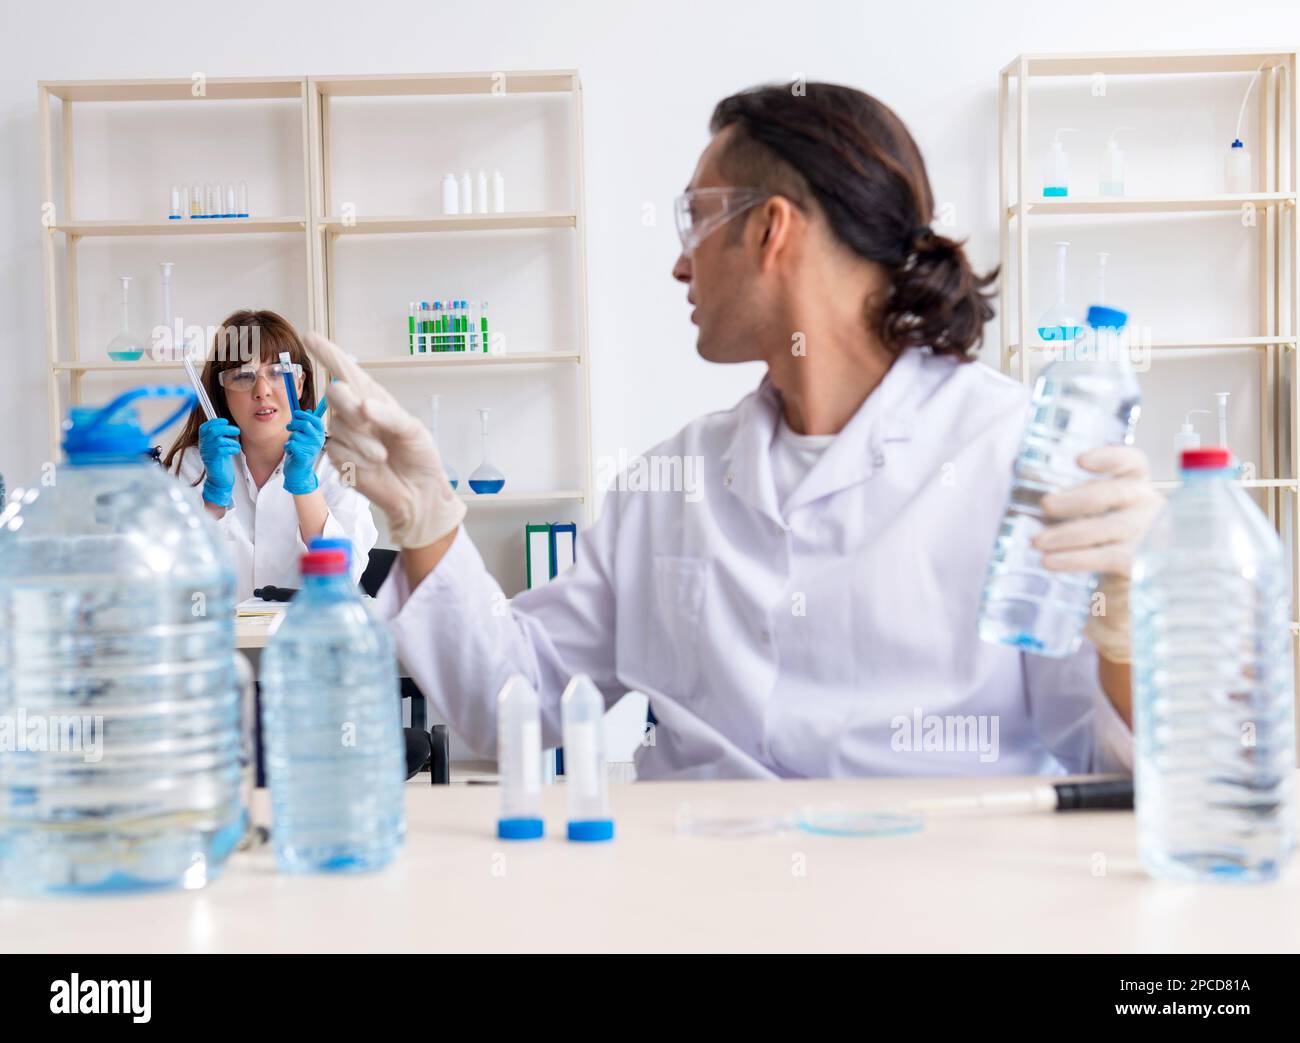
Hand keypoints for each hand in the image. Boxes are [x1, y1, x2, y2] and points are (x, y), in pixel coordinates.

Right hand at [198, 417, 240, 506]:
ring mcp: (208, 453)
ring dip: (231, 440)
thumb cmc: (221, 464)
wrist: (219, 480)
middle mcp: (204, 447)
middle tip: (235, 430)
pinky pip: (222, 450)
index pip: (204, 427)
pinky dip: (232, 448)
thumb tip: (228, 426)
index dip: (215, 422)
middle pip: (213, 431)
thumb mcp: (220, 447)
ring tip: (236, 444)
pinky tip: (234, 450)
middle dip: (226, 428)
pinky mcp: (214, 460)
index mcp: (204, 442)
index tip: (225, 421)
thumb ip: (221, 438)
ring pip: (218, 440)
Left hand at [283, 408, 325, 494]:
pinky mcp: (303, 455)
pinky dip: (287, 447)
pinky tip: (291, 452)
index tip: (296, 413)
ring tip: (293, 446)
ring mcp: (312, 449)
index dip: (305, 415)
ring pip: (295, 435)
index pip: (316, 420)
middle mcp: (318, 441)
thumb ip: (308, 424)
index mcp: (320, 435)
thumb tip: (309, 410)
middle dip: (294, 424)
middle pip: (305, 424)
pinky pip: (291, 444)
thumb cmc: (302, 453)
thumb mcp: (307, 437)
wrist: (300, 472)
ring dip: (290, 439)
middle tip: (289, 427)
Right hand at [302, 333, 465, 548]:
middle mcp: (356, 413)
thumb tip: (363, 405)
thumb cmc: (420, 457)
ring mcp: (345, 434)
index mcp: (375, 399)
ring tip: (382, 455)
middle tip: (368, 420)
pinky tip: (371, 464)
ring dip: (361, 440)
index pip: (348, 370)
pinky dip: (355, 456)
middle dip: (349, 404)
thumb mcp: (413, 431)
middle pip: (336, 392)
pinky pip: (335, 447)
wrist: (417, 493)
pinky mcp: (339, 456)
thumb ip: (389, 416)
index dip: (328, 353)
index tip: (309, 336)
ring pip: (337, 424)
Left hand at [1033, 445, 1165, 663]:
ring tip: (1037, 542)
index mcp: (1134, 487)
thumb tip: (1013, 468)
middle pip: (1115, 493)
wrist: (1118, 602)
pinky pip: (1110, 557)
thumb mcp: (1079, 520)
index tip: (1079, 460)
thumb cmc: (1094, 548)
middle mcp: (1149, 506)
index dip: (1109, 457)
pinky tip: (1051, 562)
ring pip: (1113, 527)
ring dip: (1070, 533)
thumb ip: (1057, 500)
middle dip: (1076, 498)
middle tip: (1045, 505)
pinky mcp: (1145, 565)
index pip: (1131, 463)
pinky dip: (1077, 559)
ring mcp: (1152, 535)